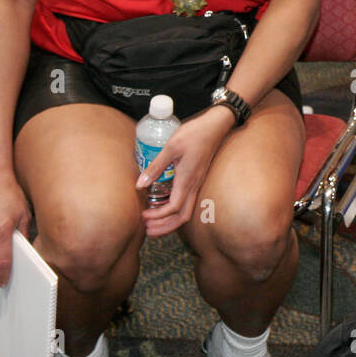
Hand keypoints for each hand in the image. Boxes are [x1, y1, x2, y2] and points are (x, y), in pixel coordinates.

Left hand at [138, 107, 231, 236]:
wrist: (215, 126)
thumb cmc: (194, 134)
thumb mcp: (171, 147)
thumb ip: (155, 167)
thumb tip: (139, 185)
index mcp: (187, 180)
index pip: (174, 208)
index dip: (158, 216)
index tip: (143, 216)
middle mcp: (194, 185)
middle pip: (182, 217)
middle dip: (165, 227)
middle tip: (148, 230)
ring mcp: (197, 183)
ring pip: (186, 211)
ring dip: (170, 221)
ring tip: (154, 223)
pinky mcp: (197, 179)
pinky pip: (187, 202)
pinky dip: (175, 211)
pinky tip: (164, 206)